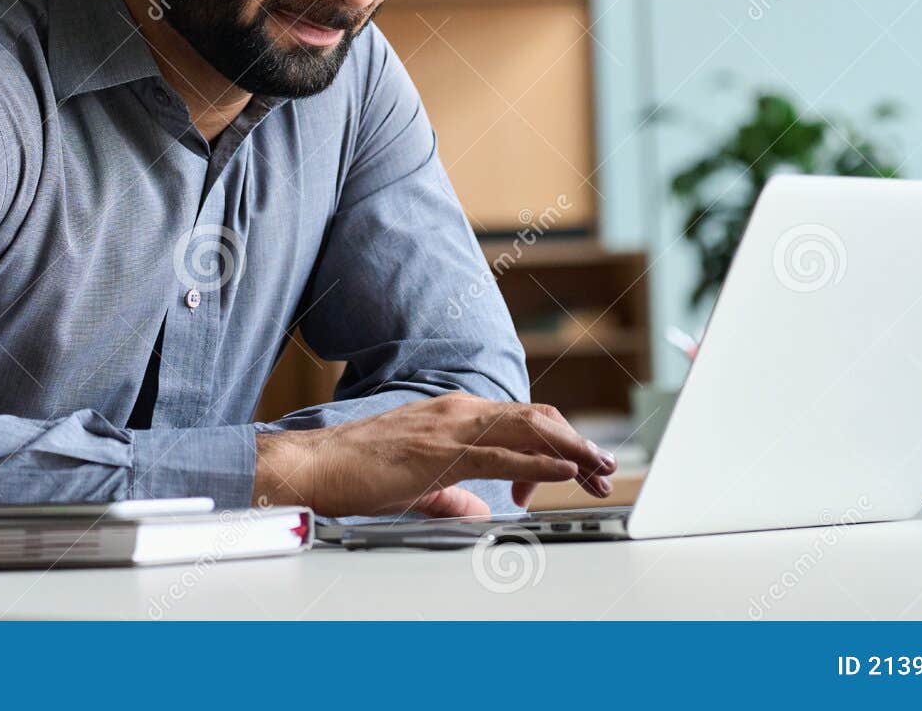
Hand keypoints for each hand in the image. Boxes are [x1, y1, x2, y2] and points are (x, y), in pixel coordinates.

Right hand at [253, 393, 617, 517]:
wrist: (317, 466)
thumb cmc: (358, 472)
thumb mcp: (419, 484)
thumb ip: (453, 495)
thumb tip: (479, 511)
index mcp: (455, 414)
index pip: (521, 421)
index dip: (556, 444)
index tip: (576, 472)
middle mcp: (459, 411)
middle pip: (536, 420)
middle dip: (576, 444)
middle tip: (604, 469)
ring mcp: (452, 427)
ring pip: (528, 430)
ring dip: (571, 449)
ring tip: (599, 467)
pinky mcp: (442, 452)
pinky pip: (502, 454)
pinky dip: (541, 462)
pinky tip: (564, 471)